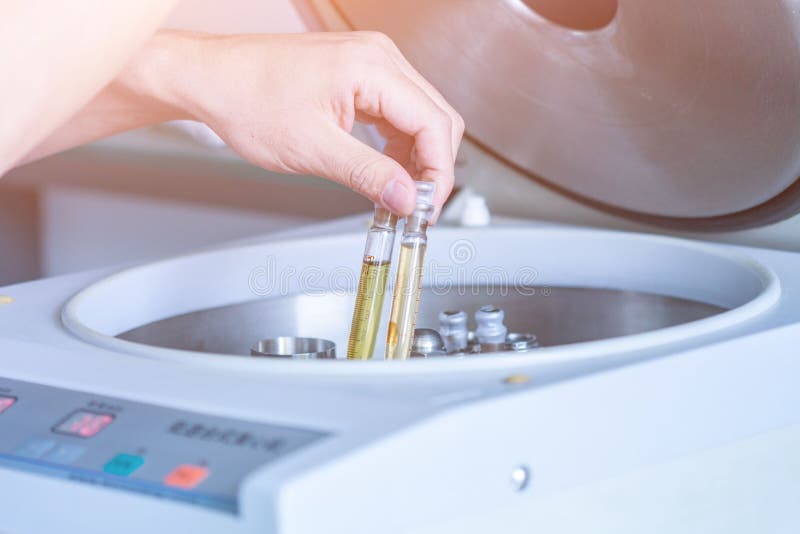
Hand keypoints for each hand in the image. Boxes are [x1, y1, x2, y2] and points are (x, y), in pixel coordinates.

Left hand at [166, 31, 463, 216]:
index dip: (438, 173)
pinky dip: (399, 146)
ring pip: (420, 116)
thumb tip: (406, 199)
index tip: (426, 208)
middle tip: (415, 208)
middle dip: (432, 168)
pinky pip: (397, 112)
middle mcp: (379, 58)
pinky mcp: (360, 75)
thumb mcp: (312, 149)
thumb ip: (368, 174)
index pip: (434, 123)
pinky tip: (386, 171)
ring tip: (398, 195)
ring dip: (416, 159)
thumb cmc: (247, 99)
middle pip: (436, 117)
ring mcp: (371, 63)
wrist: (212, 78)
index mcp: (372, 67)